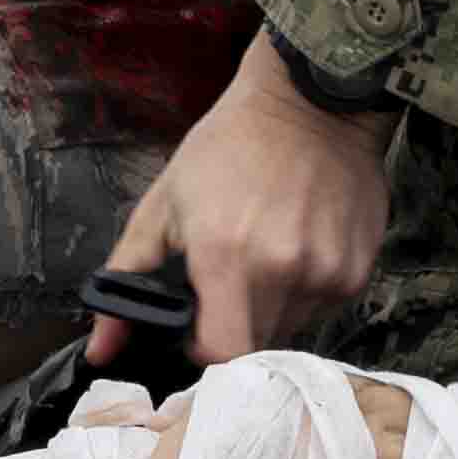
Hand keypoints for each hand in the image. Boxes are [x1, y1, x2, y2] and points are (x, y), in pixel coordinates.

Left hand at [85, 31, 389, 371]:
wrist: (311, 104)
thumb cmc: (228, 149)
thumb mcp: (163, 203)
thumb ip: (126, 278)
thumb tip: (99, 349)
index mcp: (226, 256)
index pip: (221, 355)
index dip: (202, 352)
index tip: (195, 330)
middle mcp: (283, 271)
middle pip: (255, 348)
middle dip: (234, 327)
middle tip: (228, 283)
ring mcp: (327, 273)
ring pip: (291, 329)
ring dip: (271, 309)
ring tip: (266, 255)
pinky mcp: (358, 272)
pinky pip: (323, 308)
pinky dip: (304, 292)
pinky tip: (298, 247)